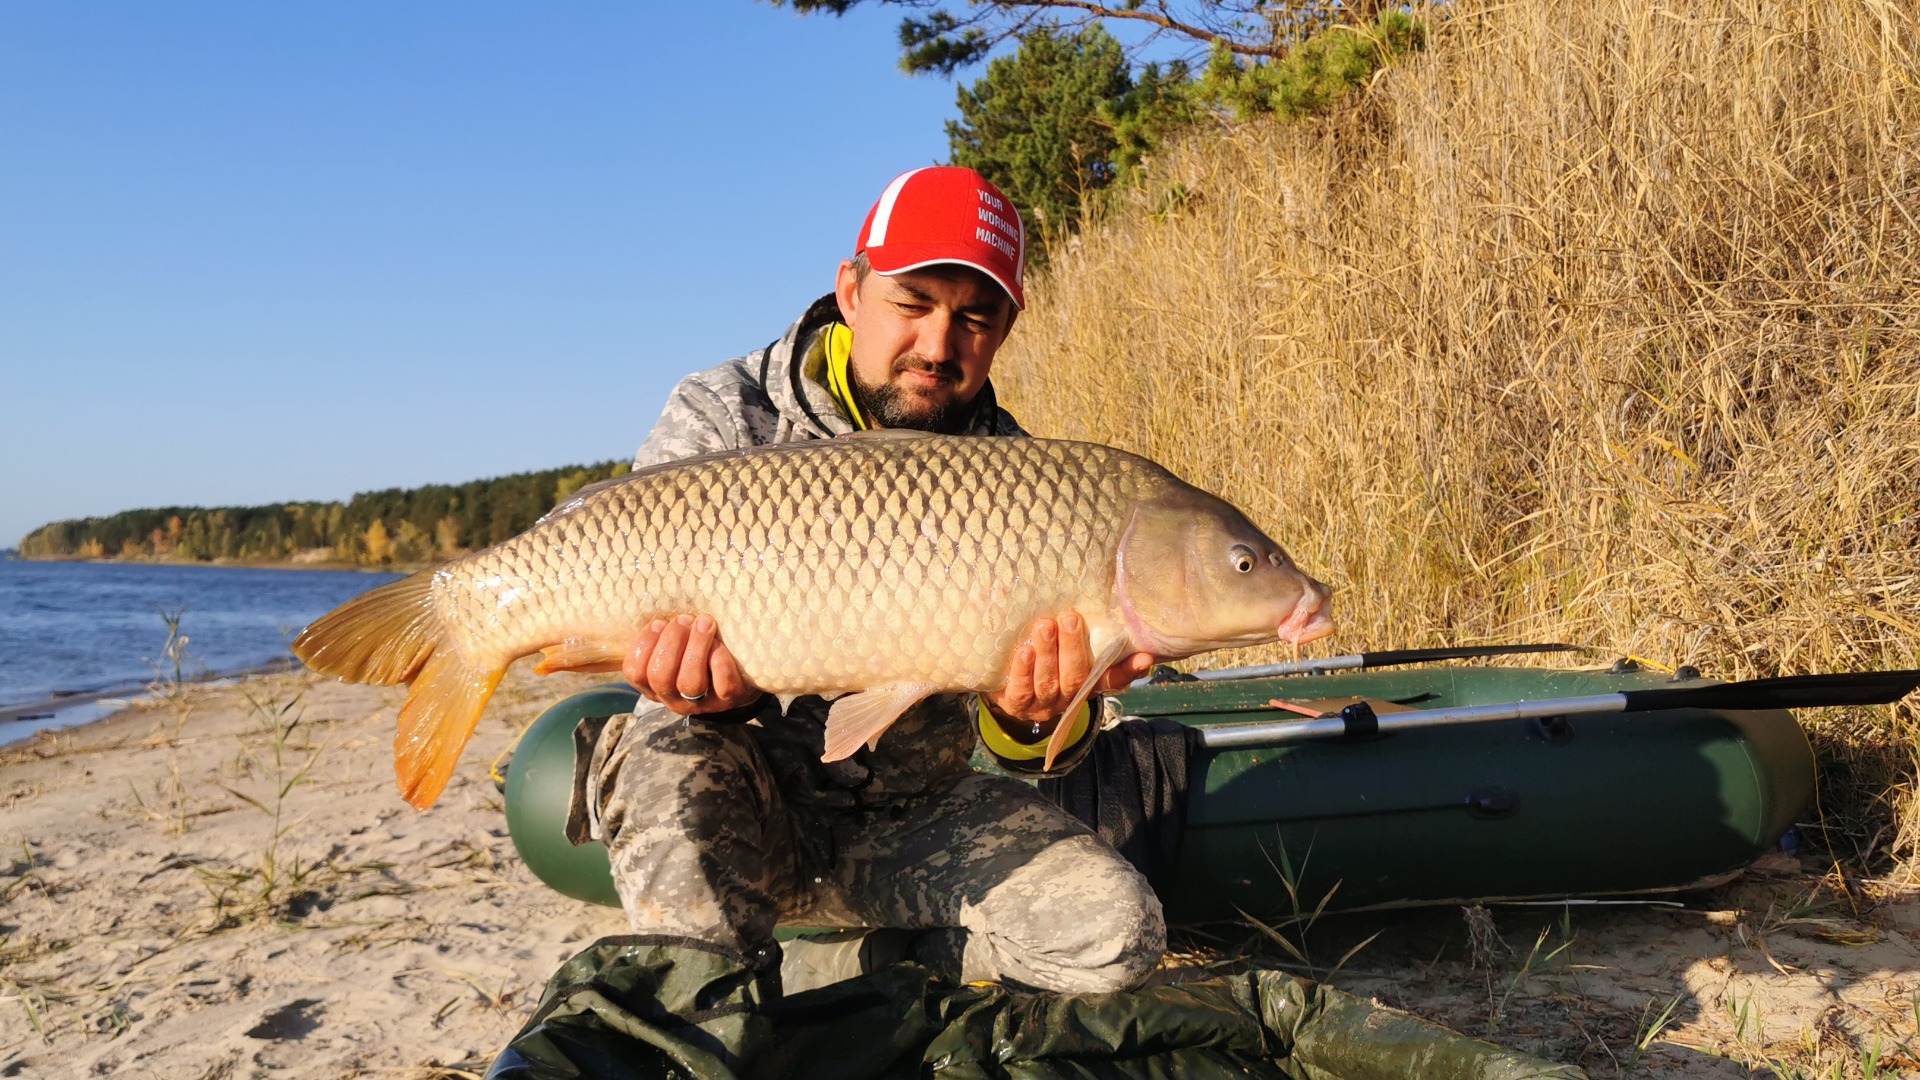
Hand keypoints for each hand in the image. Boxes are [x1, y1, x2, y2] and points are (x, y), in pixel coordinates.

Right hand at [625, 614, 762, 716]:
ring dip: (695, 647)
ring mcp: (701, 703)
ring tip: (704, 623)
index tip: (658, 622)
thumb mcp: (675, 648)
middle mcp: (673, 699)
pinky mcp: (728, 700)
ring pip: (690, 682)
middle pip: (660, 676)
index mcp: (653, 686)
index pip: (635, 672)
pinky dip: (720, 661)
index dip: (643, 645)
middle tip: (684, 620)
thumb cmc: (698, 655)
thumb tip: (659, 606)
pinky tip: (719, 644)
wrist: (738, 678)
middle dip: (671, 642)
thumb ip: (664, 636)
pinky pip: (723, 685)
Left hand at [982, 612, 1154, 729]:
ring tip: (1045, 626)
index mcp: (1088, 683)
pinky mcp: (1017, 705)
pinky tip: (1024, 651)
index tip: (1145, 657)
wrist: (1009, 689)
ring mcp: (1043, 703)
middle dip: (1073, 648)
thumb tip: (1098, 595)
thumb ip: (1084, 633)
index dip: (1129, 670)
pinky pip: (1021, 691)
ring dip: (1048, 654)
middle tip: (1070, 618)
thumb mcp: (1065, 649)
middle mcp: (1069, 697)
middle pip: (1077, 677)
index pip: (1113, 679)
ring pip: (1049, 682)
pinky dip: (1023, 671)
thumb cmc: (1045, 659)